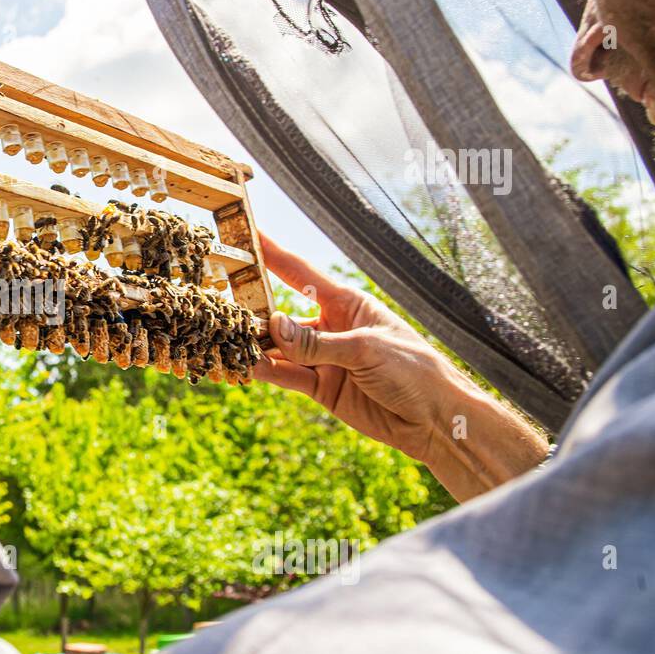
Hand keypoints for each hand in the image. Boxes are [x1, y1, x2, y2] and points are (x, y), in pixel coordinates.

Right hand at [250, 234, 547, 500]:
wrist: (435, 419)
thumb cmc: (413, 370)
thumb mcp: (365, 349)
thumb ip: (316, 342)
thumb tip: (274, 326)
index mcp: (347, 304)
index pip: (301, 273)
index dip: (273, 253)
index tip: (246, 234)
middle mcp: (331, 327)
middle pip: (283, 312)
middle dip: (253, 306)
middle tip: (220, 298)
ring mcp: (323, 358)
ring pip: (279, 347)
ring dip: (255, 344)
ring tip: (226, 337)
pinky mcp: (320, 387)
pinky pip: (286, 376)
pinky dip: (266, 371)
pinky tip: (246, 365)